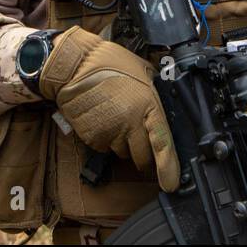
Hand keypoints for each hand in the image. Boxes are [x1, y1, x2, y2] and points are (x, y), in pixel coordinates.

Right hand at [38, 27, 179, 191]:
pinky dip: (104, 139)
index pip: (163, 144)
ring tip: (115, 118)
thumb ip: (154, 96)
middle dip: (143, 154)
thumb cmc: (110, 62)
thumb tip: (162, 110)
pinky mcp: (92, 136)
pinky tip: (101, 119)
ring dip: (122, 144)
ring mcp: (110, 132)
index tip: (171, 184)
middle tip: (136, 136)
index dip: (169, 168)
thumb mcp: (143, 73)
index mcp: (148, 106)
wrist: (76, 64)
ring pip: (122, 152)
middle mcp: (130, 123)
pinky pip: (104, 147)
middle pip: (142, 157)